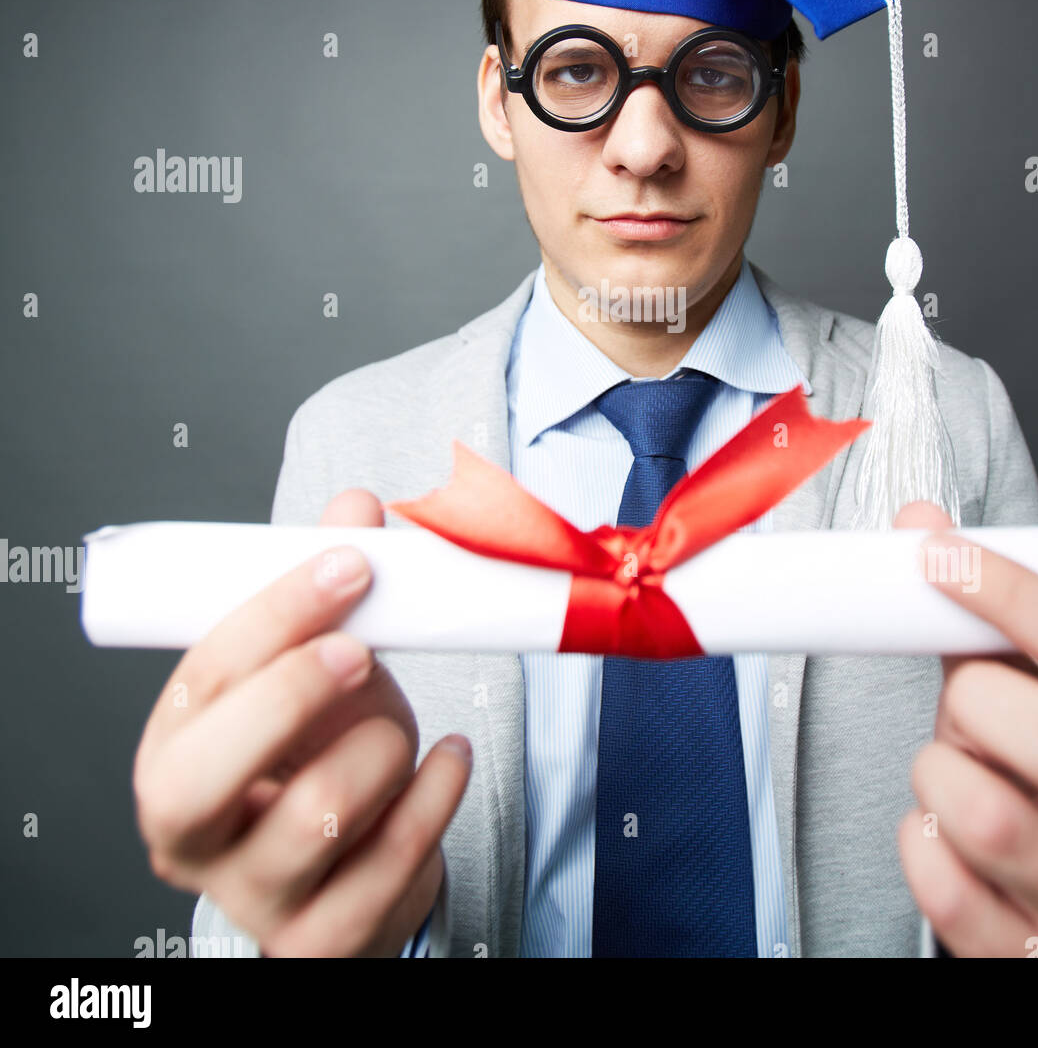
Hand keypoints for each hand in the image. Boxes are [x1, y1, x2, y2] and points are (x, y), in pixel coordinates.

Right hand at [132, 489, 472, 956]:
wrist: (355, 868)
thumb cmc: (324, 757)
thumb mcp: (318, 672)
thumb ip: (331, 593)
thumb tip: (355, 506)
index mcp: (176, 753)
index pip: (201, 681)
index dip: (275, 612)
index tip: (349, 563)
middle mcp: (194, 837)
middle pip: (203, 777)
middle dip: (290, 695)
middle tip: (360, 650)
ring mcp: (256, 898)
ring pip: (317, 816)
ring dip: (382, 747)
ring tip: (399, 729)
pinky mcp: (324, 942)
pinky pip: (394, 863)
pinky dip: (438, 793)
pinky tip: (449, 760)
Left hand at [895, 501, 1037, 957]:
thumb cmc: (1037, 785)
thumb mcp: (1028, 695)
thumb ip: (981, 620)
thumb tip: (922, 529)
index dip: (1016, 593)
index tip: (943, 557)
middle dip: (981, 706)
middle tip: (962, 707)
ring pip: (993, 818)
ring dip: (939, 777)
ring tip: (953, 774)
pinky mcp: (1037, 962)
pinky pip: (947, 886)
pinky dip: (919, 844)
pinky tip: (941, 834)